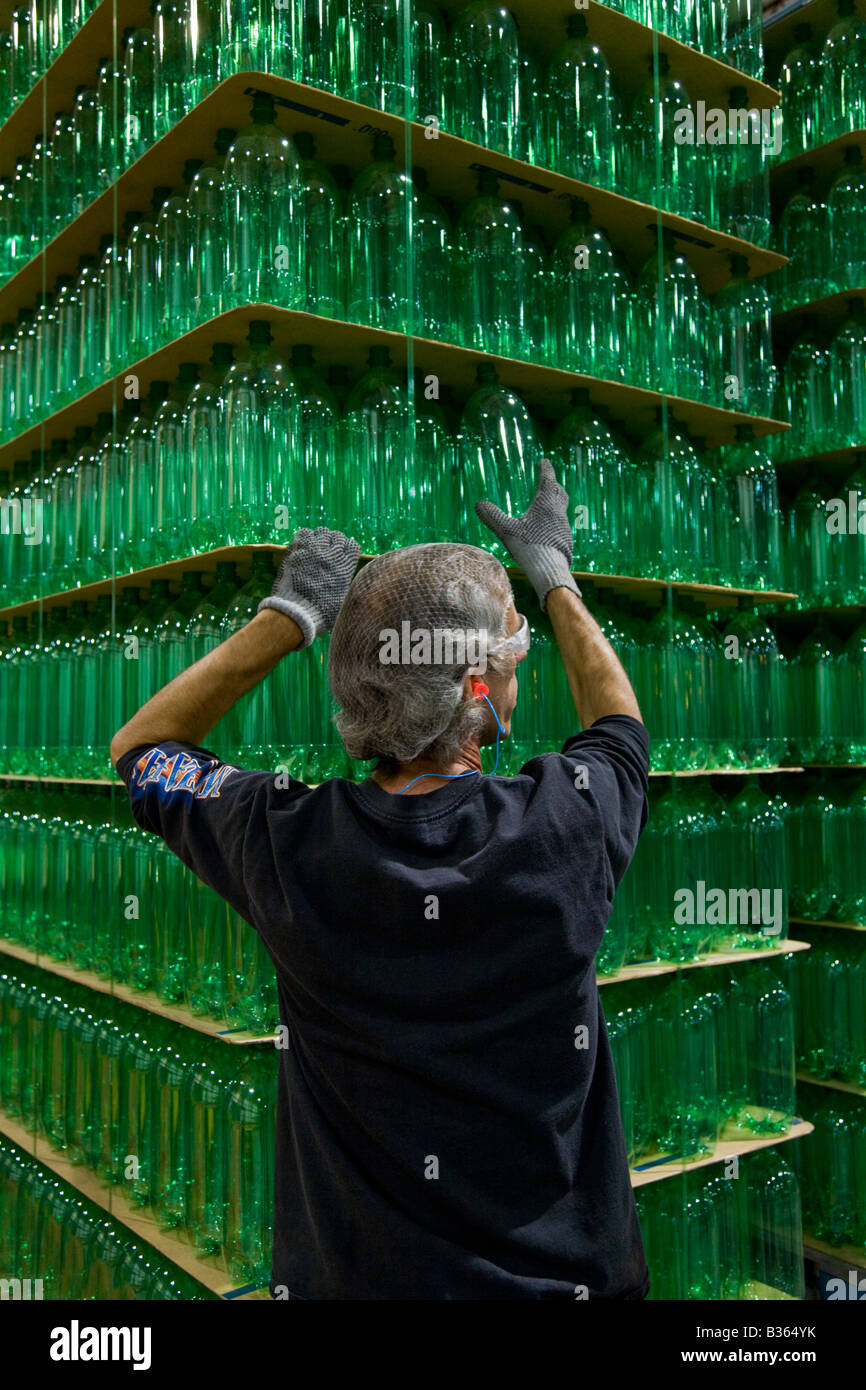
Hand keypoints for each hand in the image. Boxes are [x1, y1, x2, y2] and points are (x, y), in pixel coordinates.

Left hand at [258, 527, 360, 646]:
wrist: (297, 613)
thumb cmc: (321, 613)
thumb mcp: (342, 600)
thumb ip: (345, 584)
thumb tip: (344, 578)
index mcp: (346, 567)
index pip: (353, 545)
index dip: (347, 550)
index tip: (342, 555)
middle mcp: (333, 555)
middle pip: (338, 537)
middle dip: (334, 543)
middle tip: (326, 553)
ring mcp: (315, 551)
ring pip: (323, 532)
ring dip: (320, 539)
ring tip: (315, 549)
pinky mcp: (298, 551)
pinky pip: (305, 533)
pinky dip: (305, 538)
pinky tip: (303, 548)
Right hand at [475, 458, 581, 608]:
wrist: (550, 568)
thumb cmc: (529, 547)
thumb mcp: (507, 530)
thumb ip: (493, 516)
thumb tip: (478, 504)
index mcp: (546, 504)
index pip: (548, 480)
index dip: (546, 469)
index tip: (544, 461)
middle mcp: (558, 513)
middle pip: (559, 493)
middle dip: (553, 485)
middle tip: (549, 482)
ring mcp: (564, 527)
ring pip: (561, 510)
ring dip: (555, 504)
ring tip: (546, 506)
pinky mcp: (565, 540)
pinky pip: (560, 525)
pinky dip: (554, 521)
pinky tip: (547, 530)